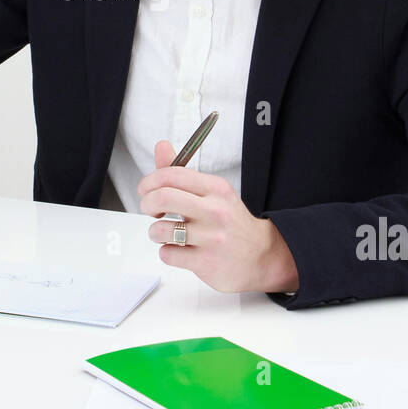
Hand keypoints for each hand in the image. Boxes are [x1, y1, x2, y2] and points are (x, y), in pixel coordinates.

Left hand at [137, 140, 298, 293]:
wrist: (262, 255)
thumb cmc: (230, 222)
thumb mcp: (212, 192)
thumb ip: (182, 172)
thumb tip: (161, 146)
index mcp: (216, 188)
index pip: (172, 174)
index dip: (149, 182)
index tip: (146, 190)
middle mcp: (215, 211)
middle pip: (162, 197)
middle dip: (146, 204)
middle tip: (150, 210)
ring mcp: (212, 238)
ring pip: (160, 229)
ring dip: (155, 232)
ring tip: (165, 233)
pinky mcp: (206, 262)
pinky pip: (167, 254)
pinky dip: (167, 252)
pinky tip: (180, 249)